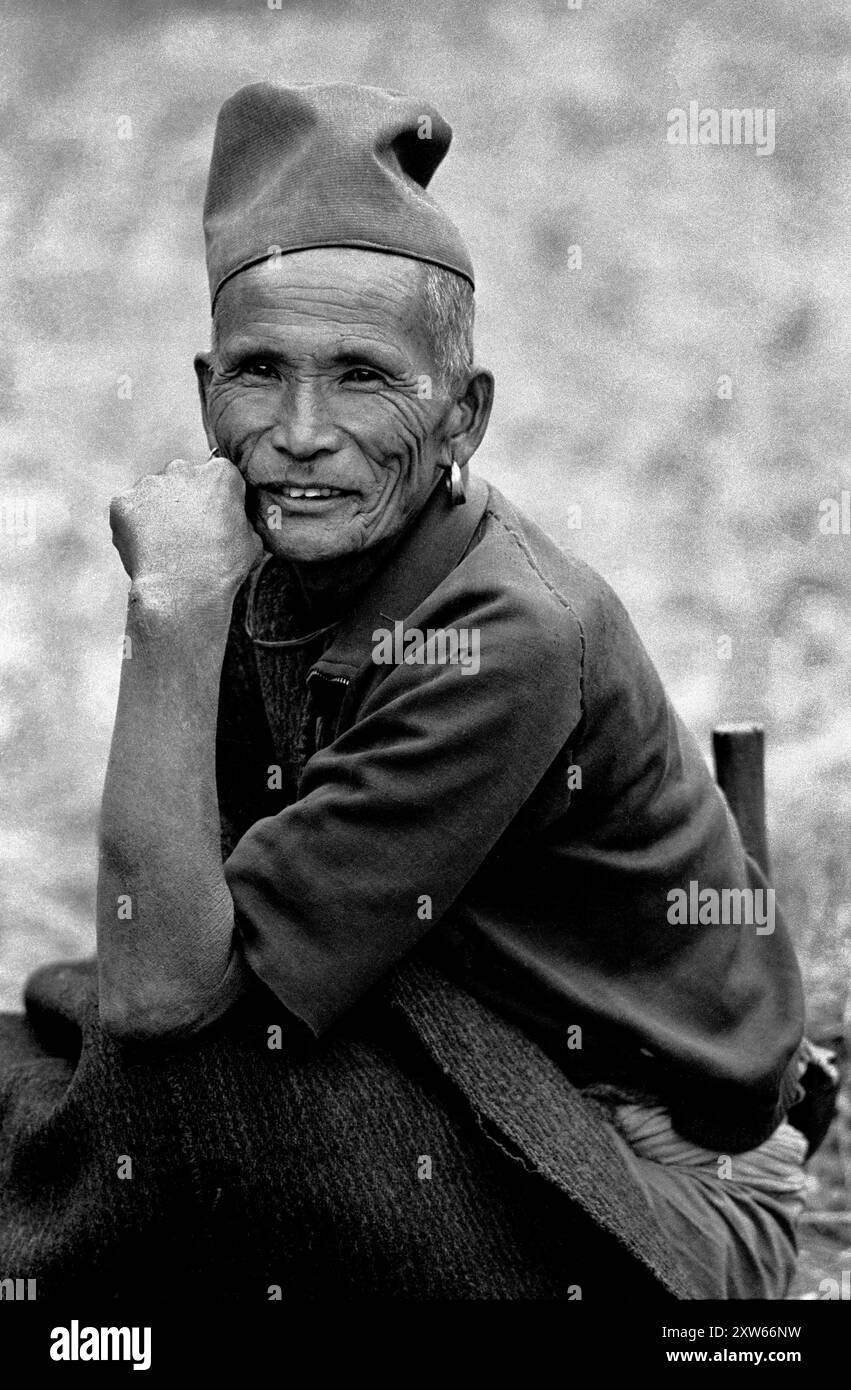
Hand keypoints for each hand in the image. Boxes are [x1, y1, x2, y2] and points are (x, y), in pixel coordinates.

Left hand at [109, 455, 263, 606]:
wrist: (182, 590)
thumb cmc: (221, 568)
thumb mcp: (252, 541)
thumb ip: (241, 520)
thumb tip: (236, 521)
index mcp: (220, 473)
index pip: (219, 477)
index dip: (218, 500)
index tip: (216, 520)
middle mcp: (183, 469)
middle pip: (183, 479)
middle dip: (185, 500)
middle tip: (188, 532)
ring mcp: (149, 484)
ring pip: (154, 492)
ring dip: (158, 510)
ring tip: (165, 544)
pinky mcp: (123, 502)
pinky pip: (130, 509)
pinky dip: (134, 524)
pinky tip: (146, 547)